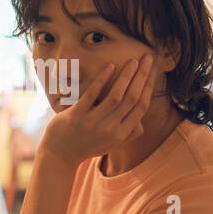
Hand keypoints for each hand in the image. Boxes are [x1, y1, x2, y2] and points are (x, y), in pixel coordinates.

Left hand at [38, 54, 154, 166]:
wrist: (60, 155)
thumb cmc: (87, 147)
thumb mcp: (110, 145)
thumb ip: (126, 135)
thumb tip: (141, 124)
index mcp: (121, 134)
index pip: (141, 107)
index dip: (149, 87)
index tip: (152, 71)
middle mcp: (110, 129)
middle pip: (132, 99)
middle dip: (142, 76)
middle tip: (147, 58)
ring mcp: (93, 122)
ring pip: (116, 96)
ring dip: (127, 76)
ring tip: (133, 61)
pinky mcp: (77, 116)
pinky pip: (92, 95)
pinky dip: (102, 80)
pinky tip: (110, 67)